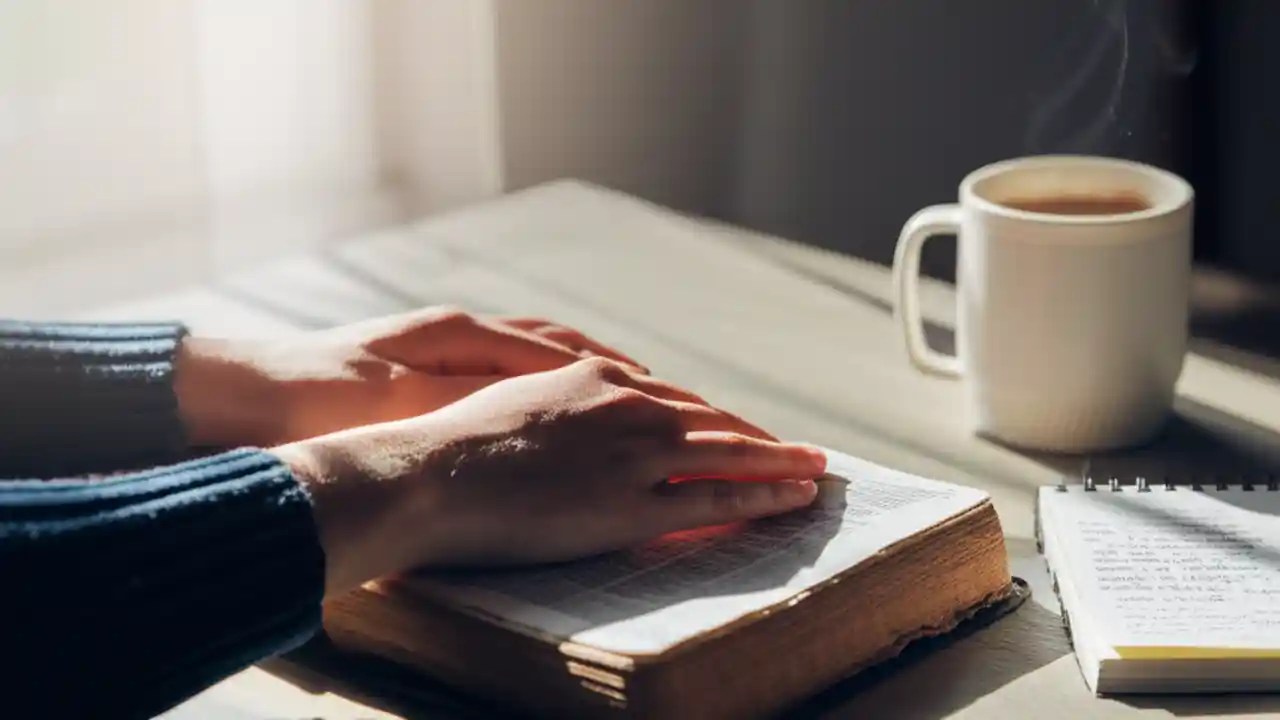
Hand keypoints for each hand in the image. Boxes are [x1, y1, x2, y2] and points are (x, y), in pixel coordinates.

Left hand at [175, 307, 646, 446]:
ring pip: (535, 349)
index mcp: (460, 334)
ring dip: (584, 368)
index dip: (613, 375)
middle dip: (612, 366)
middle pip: (558, 341)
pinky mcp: (423, 365)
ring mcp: (443, 344)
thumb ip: (476, 400)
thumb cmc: (320, 402)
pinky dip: (545, 378)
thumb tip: (543, 402)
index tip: (659, 396)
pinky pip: (506, 367)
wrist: (243, 396)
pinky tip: (558, 399)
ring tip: (628, 389)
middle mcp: (460, 330)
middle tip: (662, 391)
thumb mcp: (403, 404)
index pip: (558, 350)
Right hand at [272, 358, 823, 593]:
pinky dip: (763, 495)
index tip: (739, 427)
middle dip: (761, 436)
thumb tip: (570, 431)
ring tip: (815, 469)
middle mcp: (626, 406)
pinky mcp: (635, 500)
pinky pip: (716, 497)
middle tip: (799, 448)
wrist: (430, 472)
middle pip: (712, 420)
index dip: (712, 416)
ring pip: (729, 452)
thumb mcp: (513, 405)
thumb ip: (557, 412)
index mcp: (594, 380)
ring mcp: (635, 452)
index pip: (672, 398)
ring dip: (779, 461)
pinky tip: (793, 496)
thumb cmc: (453, 446)